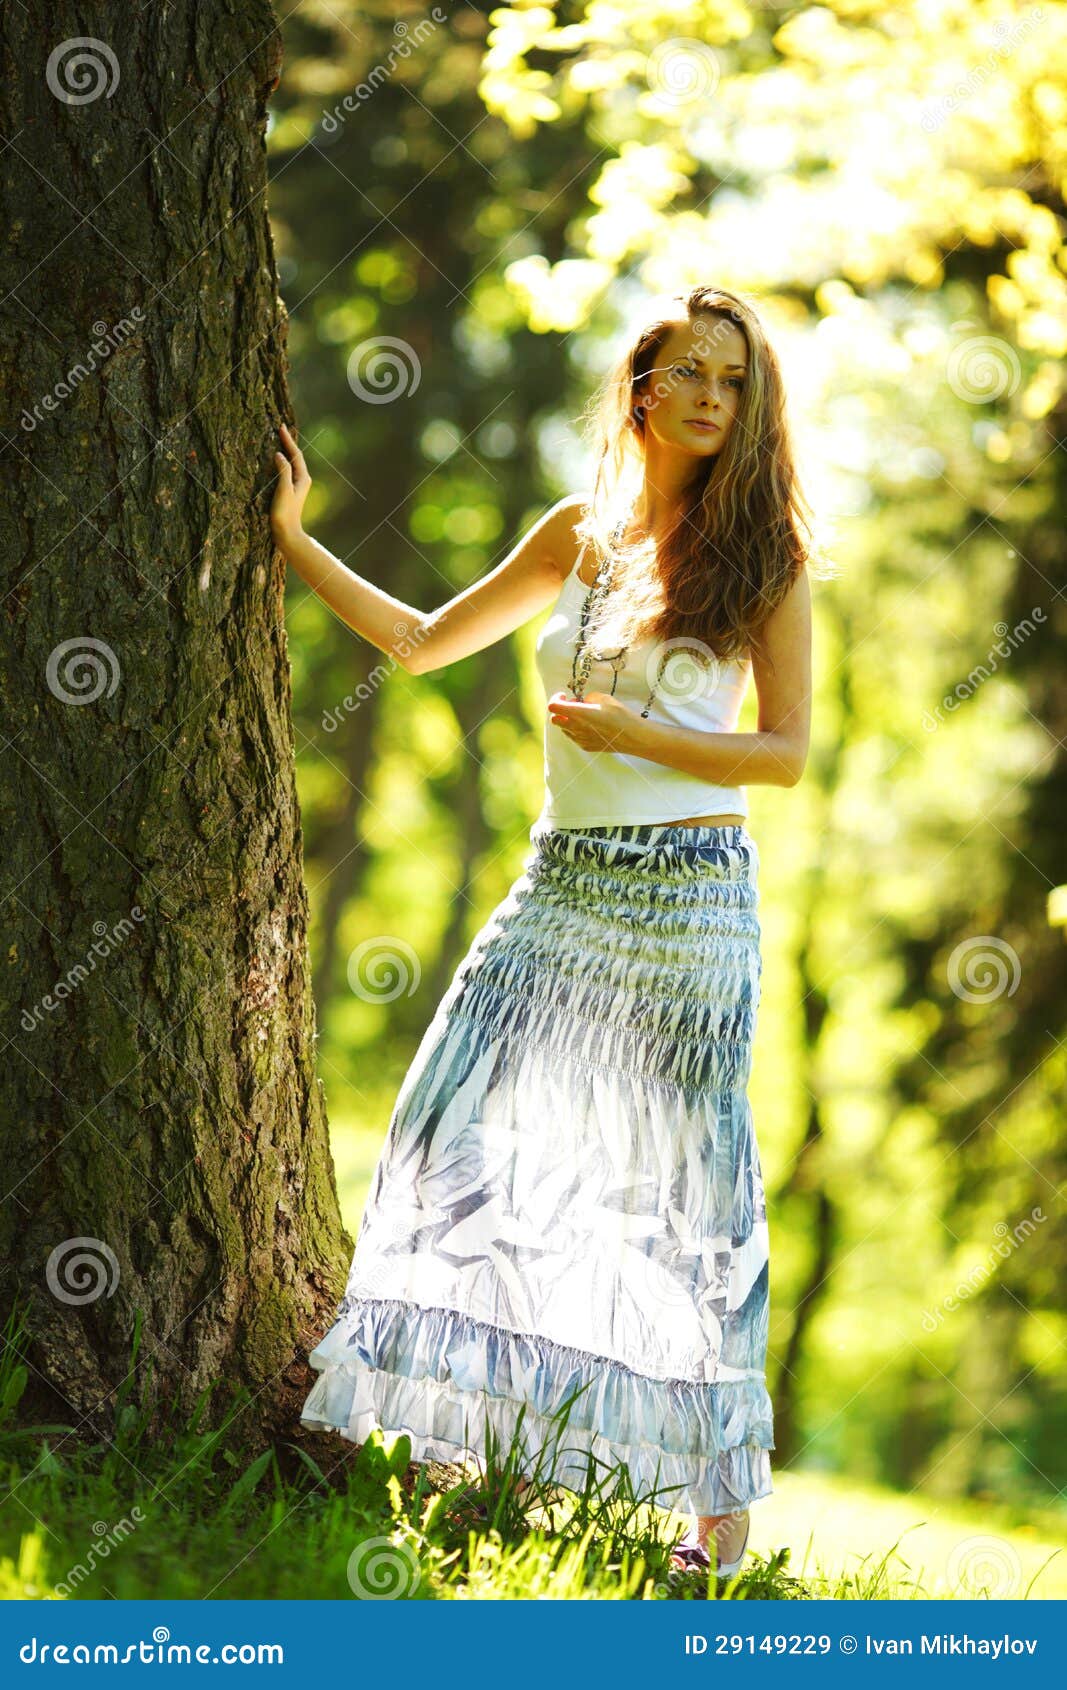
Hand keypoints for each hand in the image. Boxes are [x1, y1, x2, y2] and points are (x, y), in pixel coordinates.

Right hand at [271, 421, 310, 544]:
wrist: (287, 534)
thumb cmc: (285, 513)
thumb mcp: (283, 490)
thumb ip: (283, 471)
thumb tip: (280, 454)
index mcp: (303, 478)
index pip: (296, 454)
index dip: (288, 440)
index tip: (280, 426)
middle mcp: (302, 480)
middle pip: (295, 457)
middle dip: (288, 443)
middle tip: (279, 429)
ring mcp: (296, 486)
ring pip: (291, 464)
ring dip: (285, 451)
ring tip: (277, 440)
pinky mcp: (289, 492)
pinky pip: (286, 471)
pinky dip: (281, 463)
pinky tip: (275, 461)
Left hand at [546, 688, 642, 753]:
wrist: (632, 736)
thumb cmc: (620, 716)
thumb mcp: (605, 698)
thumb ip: (590, 697)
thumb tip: (585, 702)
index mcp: (578, 714)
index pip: (554, 707)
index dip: (556, 699)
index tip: (564, 696)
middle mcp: (575, 728)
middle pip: (555, 720)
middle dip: (561, 710)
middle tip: (574, 705)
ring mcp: (579, 739)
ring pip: (564, 729)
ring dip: (568, 720)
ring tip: (585, 715)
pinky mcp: (585, 746)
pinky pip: (574, 736)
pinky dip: (576, 729)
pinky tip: (590, 725)